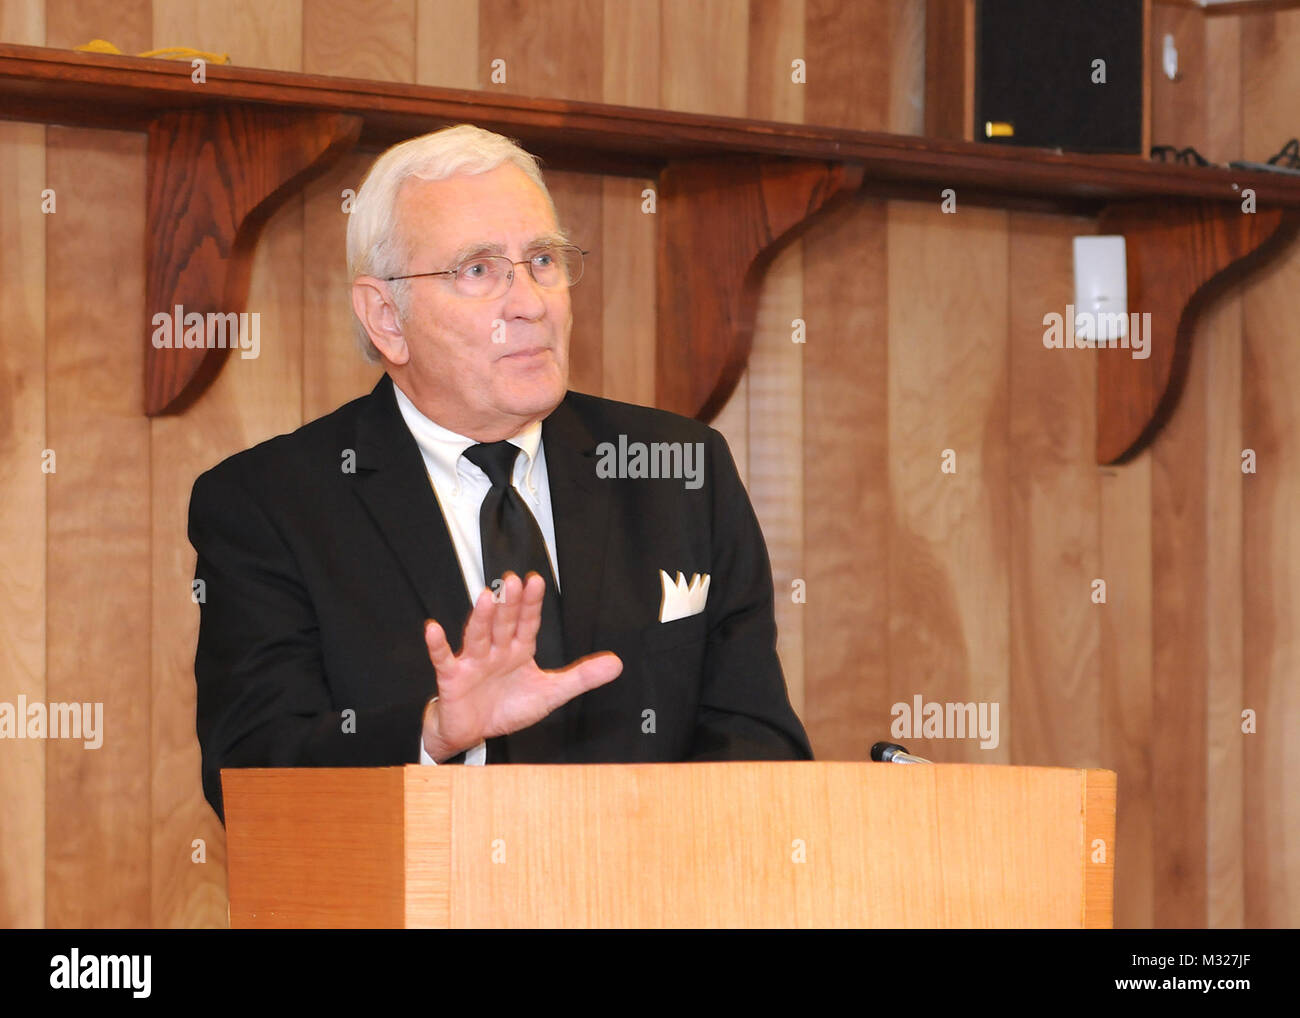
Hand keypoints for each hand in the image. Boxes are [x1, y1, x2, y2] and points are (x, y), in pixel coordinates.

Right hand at [421, 570, 622, 760]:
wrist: (473, 732)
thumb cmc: (508, 707)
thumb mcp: (550, 694)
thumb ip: (581, 677)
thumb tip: (617, 663)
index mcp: (519, 649)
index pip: (528, 622)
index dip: (532, 603)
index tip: (536, 580)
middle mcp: (496, 650)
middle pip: (504, 623)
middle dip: (510, 604)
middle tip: (514, 581)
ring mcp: (473, 662)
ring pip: (478, 636)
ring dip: (481, 617)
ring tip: (486, 597)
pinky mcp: (452, 678)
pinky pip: (444, 659)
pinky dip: (438, 645)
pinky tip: (434, 629)